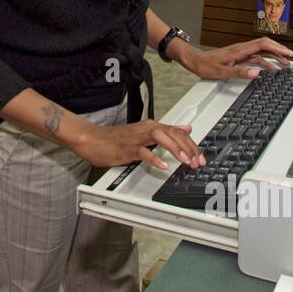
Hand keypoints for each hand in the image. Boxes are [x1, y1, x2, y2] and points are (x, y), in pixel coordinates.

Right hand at [73, 120, 203, 171]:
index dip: (191, 144)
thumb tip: (185, 128)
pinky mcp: (127, 148)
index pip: (177, 132)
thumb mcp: (144, 133)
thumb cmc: (115, 139)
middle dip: (188, 147)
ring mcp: (136, 139)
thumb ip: (166, 131)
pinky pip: (142, 152)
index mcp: (151, 126)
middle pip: (172, 134)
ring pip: (160, 138)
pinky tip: (162, 165)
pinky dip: (154, 158)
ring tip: (185, 160)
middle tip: (197, 161)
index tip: (200, 156)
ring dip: (175, 149)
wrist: (92, 139)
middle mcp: (146, 129)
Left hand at [186, 37, 292, 80]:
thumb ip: (240, 72)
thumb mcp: (223, 72)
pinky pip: (256, 57)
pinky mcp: (239, 57)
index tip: (288, 53)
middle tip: (291, 57)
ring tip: (285, 63)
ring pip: (262, 51)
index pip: (263, 45)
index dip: (278, 48)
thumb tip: (257, 73)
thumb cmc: (206, 65)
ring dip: (274, 56)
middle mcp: (242, 49)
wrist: (195, 61)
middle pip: (266, 46)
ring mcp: (241, 52)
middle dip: (280, 50)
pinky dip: (265, 61)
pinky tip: (270, 68)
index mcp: (240, 50)